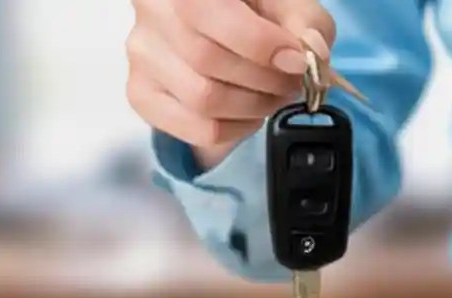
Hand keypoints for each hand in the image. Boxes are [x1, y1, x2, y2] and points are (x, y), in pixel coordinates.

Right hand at [126, 0, 336, 169]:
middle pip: (208, 60)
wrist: (215, 29)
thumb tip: (309, 52)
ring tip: (272, 97)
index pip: (216, 17)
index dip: (263, 46)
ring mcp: (142, 56)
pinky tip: (247, 115)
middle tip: (290, 83)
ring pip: (202, 99)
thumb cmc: (250, 10)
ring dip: (252, 108)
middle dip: (263, 80)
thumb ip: (303, 20)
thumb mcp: (284, 2)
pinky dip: (234, 130)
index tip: (296, 61)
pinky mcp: (142, 94)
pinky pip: (194, 129)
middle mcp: (152, 13)